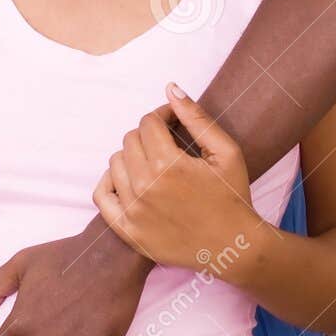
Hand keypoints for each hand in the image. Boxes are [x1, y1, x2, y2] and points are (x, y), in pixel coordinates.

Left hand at [93, 83, 258, 273]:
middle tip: (168, 145)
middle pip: (130, 140)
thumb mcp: (226, 152)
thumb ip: (197, 118)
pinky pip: (101, 196)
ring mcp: (133, 211)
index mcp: (168, 165)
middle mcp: (145, 187)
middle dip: (148, 135)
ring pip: (115, 163)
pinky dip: (110, 182)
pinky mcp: (128, 231)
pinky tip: (129, 181)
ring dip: (132, 157)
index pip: (148, 123)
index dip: (162, 116)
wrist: (233, 246)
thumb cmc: (233, 196)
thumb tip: (170, 88)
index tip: (173, 123)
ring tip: (154, 164)